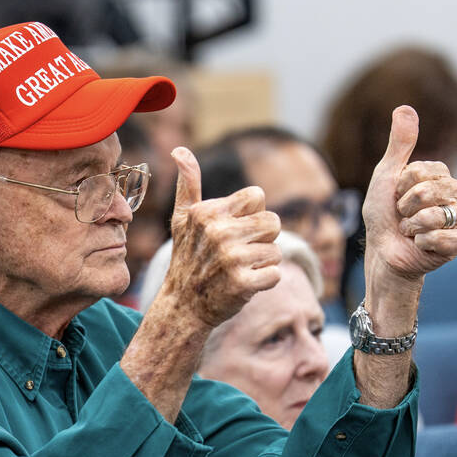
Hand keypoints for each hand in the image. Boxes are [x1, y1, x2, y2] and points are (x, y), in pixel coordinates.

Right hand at [162, 147, 281, 327]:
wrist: (184, 306)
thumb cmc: (188, 258)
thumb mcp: (183, 219)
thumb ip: (188, 184)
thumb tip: (179, 150)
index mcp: (208, 212)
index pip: (258, 197)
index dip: (251, 215)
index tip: (233, 231)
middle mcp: (218, 232)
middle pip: (273, 222)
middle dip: (263, 239)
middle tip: (239, 254)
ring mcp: (230, 258)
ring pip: (276, 251)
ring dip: (263, 263)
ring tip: (240, 270)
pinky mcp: (241, 284)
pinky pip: (276, 274)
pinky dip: (266, 282)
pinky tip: (245, 285)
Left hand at [363, 105, 456, 280]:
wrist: (384, 252)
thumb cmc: (384, 215)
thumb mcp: (386, 175)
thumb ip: (399, 144)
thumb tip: (405, 107)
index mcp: (440, 174)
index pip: (422, 172)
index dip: (402, 187)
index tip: (397, 196)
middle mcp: (456, 192)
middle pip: (431, 191)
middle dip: (407, 207)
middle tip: (403, 216)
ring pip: (439, 215)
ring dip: (414, 226)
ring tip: (411, 231)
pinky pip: (448, 238)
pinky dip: (425, 243)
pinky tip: (422, 245)